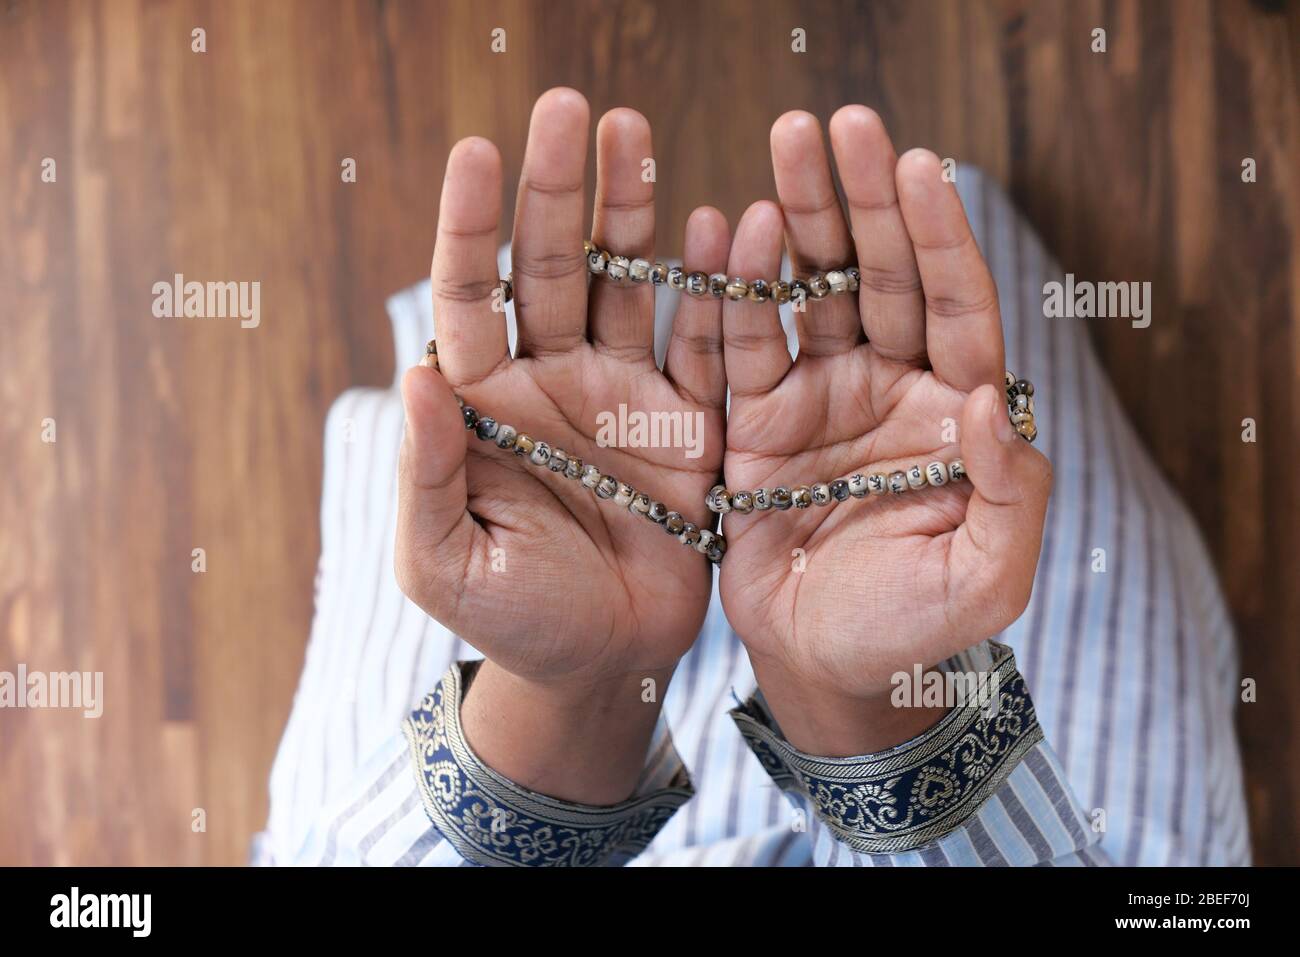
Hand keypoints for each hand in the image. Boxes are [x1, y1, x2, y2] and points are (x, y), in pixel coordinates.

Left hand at [395, 89, 727, 800]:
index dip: (471, 225)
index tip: (478, 151)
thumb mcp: (446, 561)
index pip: (469, 295)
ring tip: (632, 131)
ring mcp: (624, 394)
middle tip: (571, 109)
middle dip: (557, 189)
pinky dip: (713, 288)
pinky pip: (703, 343)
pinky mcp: (690, 421)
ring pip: (626, 284)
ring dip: (630, 211)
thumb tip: (417, 369)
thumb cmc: (510, 620)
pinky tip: (721, 226)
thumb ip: (428, 471)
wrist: (602, 665)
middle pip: (550, 267)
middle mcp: (554, 381)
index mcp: (487, 404)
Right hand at [717, 109, 1051, 755]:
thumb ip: (1009, 495)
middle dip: (861, 199)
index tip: (919, 167)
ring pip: (808, 291)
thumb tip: (993, 399)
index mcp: (952, 413)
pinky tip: (721, 231)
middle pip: (879, 275)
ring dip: (797, 219)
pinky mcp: (755, 422)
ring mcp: (818, 398)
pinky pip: (740, 345)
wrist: (826, 667)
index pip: (955, 306)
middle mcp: (887, 388)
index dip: (938, 238)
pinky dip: (730, 291)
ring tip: (782, 146)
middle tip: (836, 125)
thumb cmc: (915, 628)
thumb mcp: (984, 581)